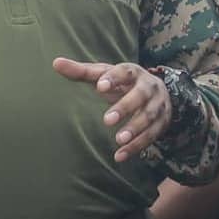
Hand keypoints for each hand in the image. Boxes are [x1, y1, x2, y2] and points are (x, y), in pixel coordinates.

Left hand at [56, 59, 171, 161]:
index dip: (113, 78)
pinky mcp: (162, 123)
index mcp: (133, 72)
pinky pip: (151, 136)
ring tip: (118, 140)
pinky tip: (120, 155)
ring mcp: (158, 105)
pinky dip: (136, 146)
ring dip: (134, 129)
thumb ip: (81, 71)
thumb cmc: (123, 82)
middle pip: (140, 96)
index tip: (100, 87)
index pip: (124, 72)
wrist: (157, 92)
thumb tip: (56, 63)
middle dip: (125, 107)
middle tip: (107, 120)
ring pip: (149, 117)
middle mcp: (149, 87)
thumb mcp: (104, 74)